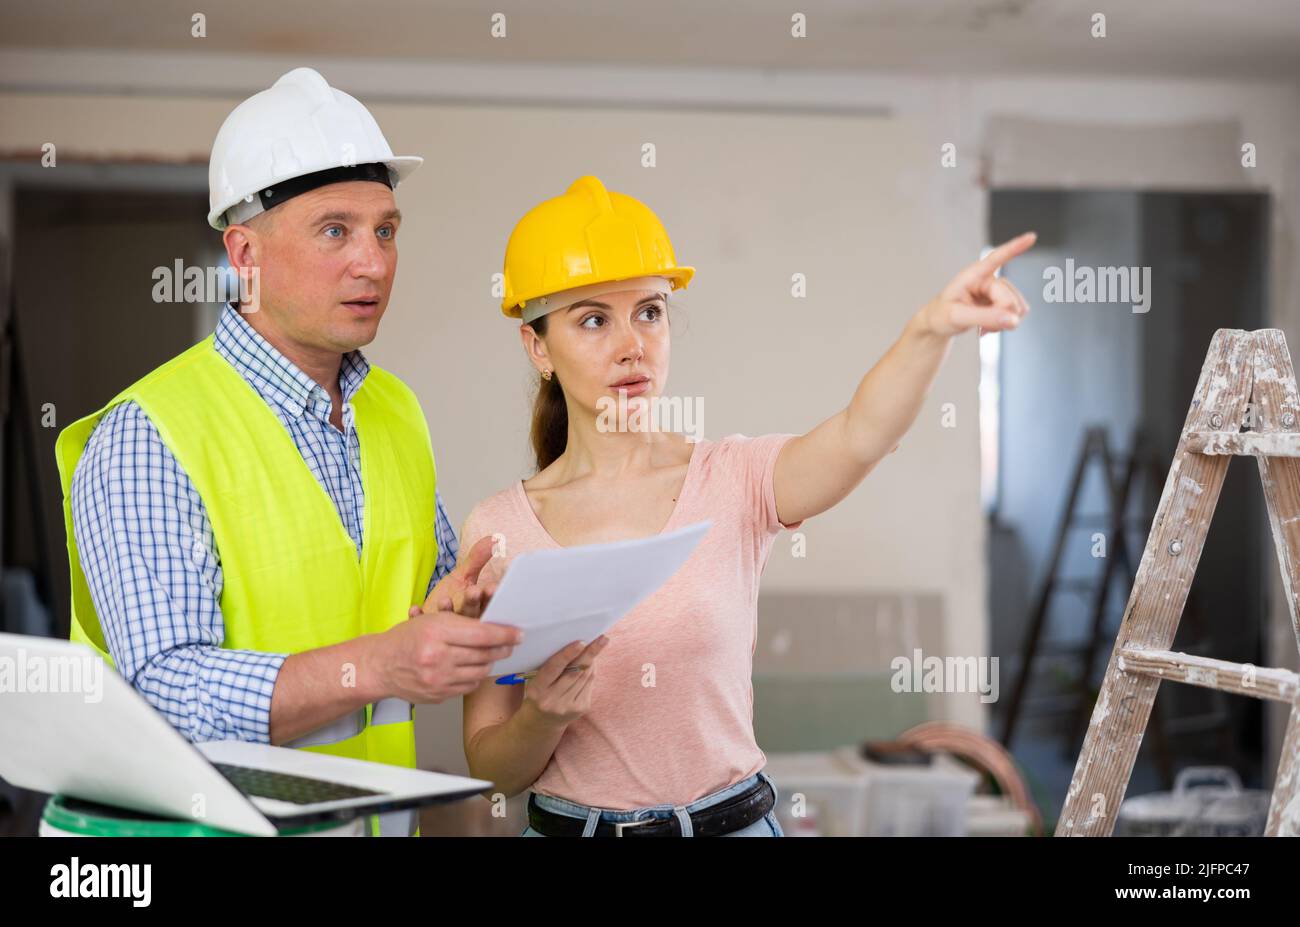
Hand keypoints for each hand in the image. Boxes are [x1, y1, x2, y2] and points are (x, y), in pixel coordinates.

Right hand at [371, 609, 522, 703]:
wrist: (381, 665)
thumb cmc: (408, 638)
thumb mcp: (433, 620)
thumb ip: (463, 623)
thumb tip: (495, 628)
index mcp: (437, 632)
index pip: (482, 634)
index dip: (505, 634)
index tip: (518, 633)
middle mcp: (437, 657)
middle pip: (484, 654)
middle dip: (503, 649)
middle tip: (511, 644)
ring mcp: (438, 679)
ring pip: (480, 672)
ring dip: (490, 662)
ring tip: (493, 655)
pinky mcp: (438, 695)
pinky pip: (469, 687)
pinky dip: (475, 677)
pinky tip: (474, 668)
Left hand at [413, 536, 498, 618]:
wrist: (431, 618)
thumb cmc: (453, 596)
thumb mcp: (464, 575)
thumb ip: (477, 558)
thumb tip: (493, 538)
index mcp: (479, 605)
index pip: (489, 600)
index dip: (491, 595)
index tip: (492, 587)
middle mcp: (466, 618)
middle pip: (473, 611)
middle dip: (473, 602)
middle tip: (474, 591)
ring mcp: (447, 625)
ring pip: (451, 620)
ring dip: (448, 611)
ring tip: (445, 600)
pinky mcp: (430, 629)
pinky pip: (425, 624)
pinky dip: (420, 617)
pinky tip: (415, 609)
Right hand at [523, 636, 610, 727]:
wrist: (541, 722)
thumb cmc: (539, 692)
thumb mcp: (536, 680)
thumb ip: (551, 665)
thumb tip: (576, 645)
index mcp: (537, 689)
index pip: (553, 668)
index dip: (568, 654)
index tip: (581, 642)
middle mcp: (552, 700)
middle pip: (575, 672)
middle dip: (589, 653)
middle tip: (602, 639)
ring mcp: (567, 706)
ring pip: (585, 677)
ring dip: (592, 660)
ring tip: (598, 645)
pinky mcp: (580, 709)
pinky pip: (589, 684)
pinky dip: (592, 671)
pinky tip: (592, 663)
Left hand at [920, 231, 1035, 338]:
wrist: (940, 323)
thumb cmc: (942, 315)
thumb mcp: (957, 317)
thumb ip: (985, 317)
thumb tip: (1012, 319)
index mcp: (973, 275)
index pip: (996, 258)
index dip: (1015, 247)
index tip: (1031, 237)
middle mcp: (988, 280)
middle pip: (1010, 298)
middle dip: (1001, 316)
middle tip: (984, 326)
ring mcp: (997, 291)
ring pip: (1017, 307)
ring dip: (1004, 321)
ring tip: (984, 326)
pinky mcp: (1001, 302)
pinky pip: (1016, 314)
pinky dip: (1006, 324)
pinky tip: (990, 326)